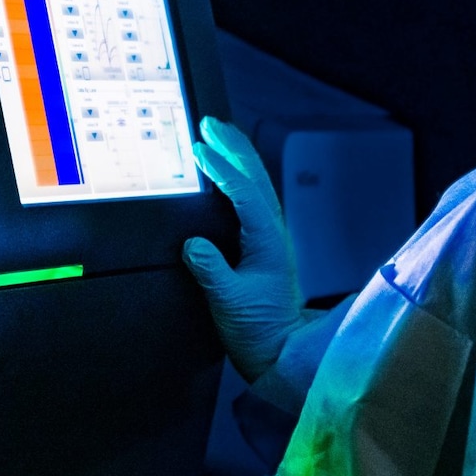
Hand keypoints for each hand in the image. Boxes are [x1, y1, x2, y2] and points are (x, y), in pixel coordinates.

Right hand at [183, 116, 303, 382]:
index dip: (223, 169)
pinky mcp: (263, 245)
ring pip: (255, 185)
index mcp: (267, 241)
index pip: (245, 193)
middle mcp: (272, 233)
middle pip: (255, 178)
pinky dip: (237, 179)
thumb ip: (212, 272)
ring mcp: (270, 237)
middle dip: (233, 147)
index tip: (200, 150)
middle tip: (210, 123)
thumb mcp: (229, 304)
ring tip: (217, 135)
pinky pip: (250, 200)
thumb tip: (194, 245)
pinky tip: (224, 175)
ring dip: (237, 157)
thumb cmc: (259, 331)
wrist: (281, 351)